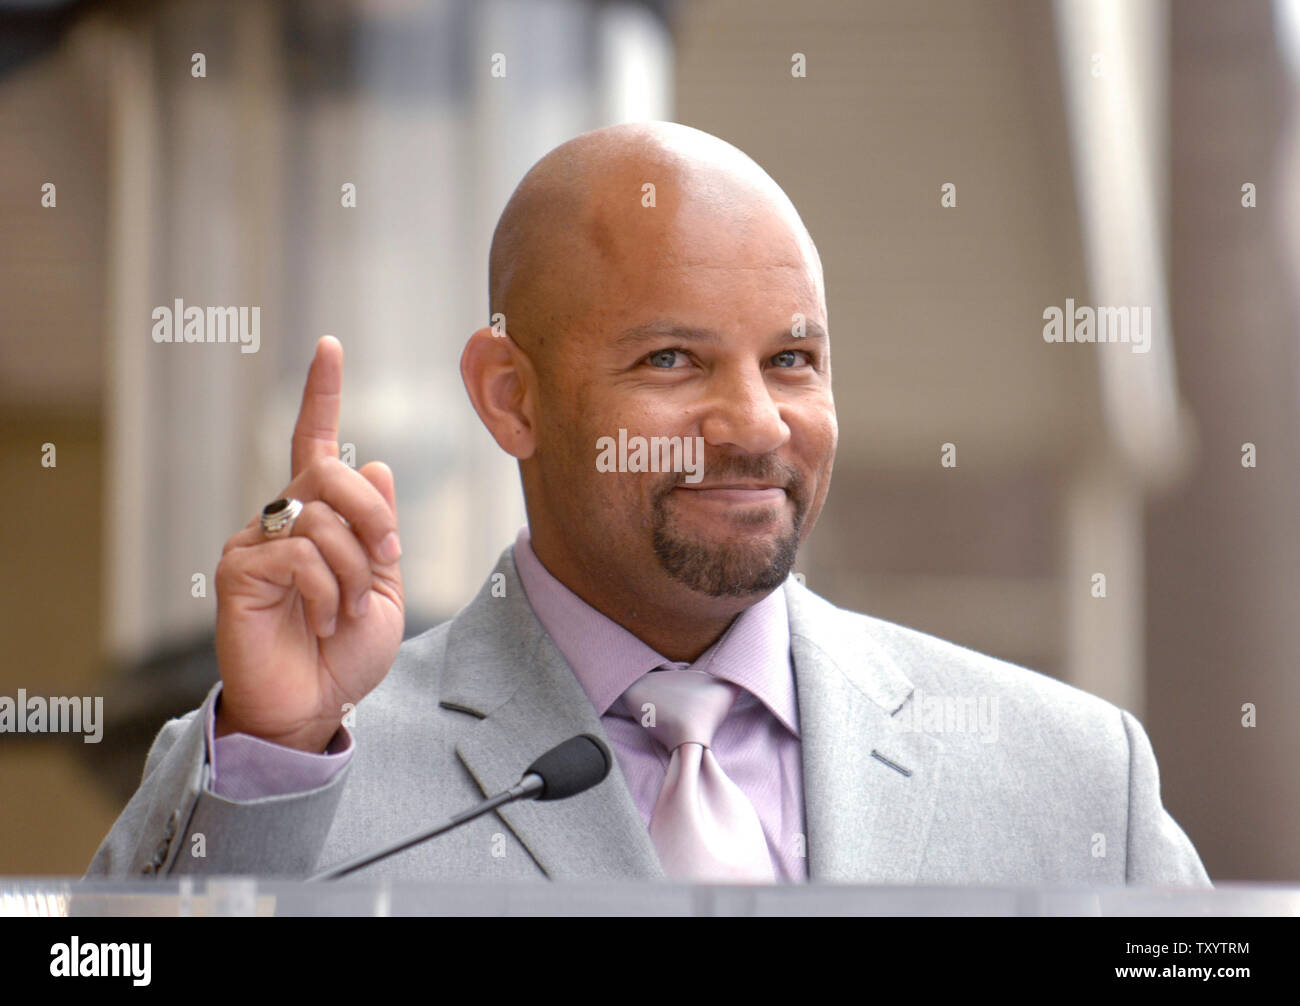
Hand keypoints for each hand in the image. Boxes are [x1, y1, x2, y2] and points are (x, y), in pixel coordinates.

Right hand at [213, 336, 404, 751]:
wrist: (315, 706)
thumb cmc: (345, 650)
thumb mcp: (384, 584)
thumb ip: (379, 527)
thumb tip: (375, 462)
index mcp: (317, 517)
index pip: (317, 444)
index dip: (322, 395)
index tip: (329, 346)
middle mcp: (280, 519)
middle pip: (332, 472)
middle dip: (374, 517)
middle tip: (386, 559)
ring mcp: (254, 543)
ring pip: (323, 520)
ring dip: (357, 571)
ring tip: (348, 611)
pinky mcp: (237, 571)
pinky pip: (301, 555)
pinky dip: (330, 591)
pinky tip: (323, 620)